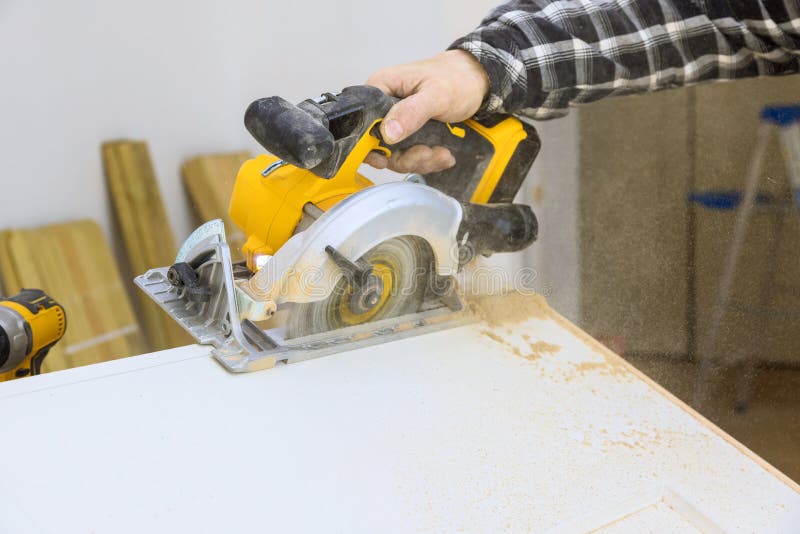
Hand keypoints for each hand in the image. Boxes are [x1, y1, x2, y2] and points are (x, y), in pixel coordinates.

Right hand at [365, 50, 488, 173]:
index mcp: (381, 88)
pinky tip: (444, 153)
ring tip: (442, 153)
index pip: (361, 122)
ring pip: (396, 155)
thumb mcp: (436, 95)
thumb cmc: (457, 78)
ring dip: (420, 160)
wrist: (478, 81)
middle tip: (428, 153)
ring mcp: (397, 122)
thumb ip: (411, 112)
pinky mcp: (409, 134)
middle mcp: (384, 107)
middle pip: (379, 145)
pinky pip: (410, 156)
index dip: (371, 144)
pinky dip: (428, 160)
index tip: (389, 157)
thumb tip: (386, 133)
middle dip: (405, 157)